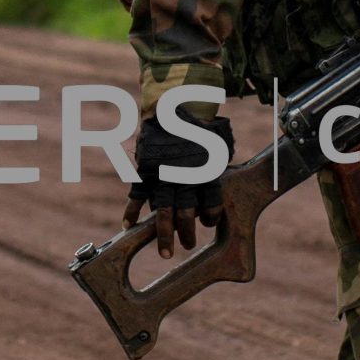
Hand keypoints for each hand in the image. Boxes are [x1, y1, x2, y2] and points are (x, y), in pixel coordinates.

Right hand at [122, 115, 232, 256]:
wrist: (172, 106)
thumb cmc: (199, 127)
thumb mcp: (219, 144)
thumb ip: (222, 164)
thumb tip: (231, 176)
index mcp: (206, 173)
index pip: (210, 205)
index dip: (210, 218)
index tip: (207, 224)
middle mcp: (184, 178)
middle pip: (186, 215)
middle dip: (187, 235)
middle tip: (186, 247)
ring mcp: (163, 176)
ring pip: (163, 212)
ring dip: (163, 235)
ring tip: (165, 253)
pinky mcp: (145, 171)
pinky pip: (136, 195)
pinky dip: (131, 211)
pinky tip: (128, 227)